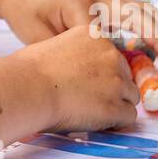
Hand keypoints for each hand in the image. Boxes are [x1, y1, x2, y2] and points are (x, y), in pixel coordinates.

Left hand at [0, 0, 157, 64]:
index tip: (136, 78)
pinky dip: (149, 22)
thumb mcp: (36, 35)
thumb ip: (62, 52)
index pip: (108, 33)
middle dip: (157, 34)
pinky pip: (131, 11)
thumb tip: (85, 75)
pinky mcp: (101, 2)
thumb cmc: (25, 11)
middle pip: (134, 13)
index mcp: (78, 4)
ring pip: (137, 9)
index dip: (123, 56)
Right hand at [16, 25, 140, 131]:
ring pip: (130, 97)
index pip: (113, 57)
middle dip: (112, 89)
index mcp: (95, 36)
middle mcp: (111, 54)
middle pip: (126, 76)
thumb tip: (83, 74)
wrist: (27, 88)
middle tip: (90, 100)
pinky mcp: (116, 106)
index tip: (89, 83)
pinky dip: (115, 122)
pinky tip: (95, 122)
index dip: (102, 74)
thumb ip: (76, 56)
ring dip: (115, 106)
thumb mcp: (54, 46)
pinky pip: (128, 117)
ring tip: (91, 112)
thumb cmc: (28, 71)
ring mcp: (116, 81)